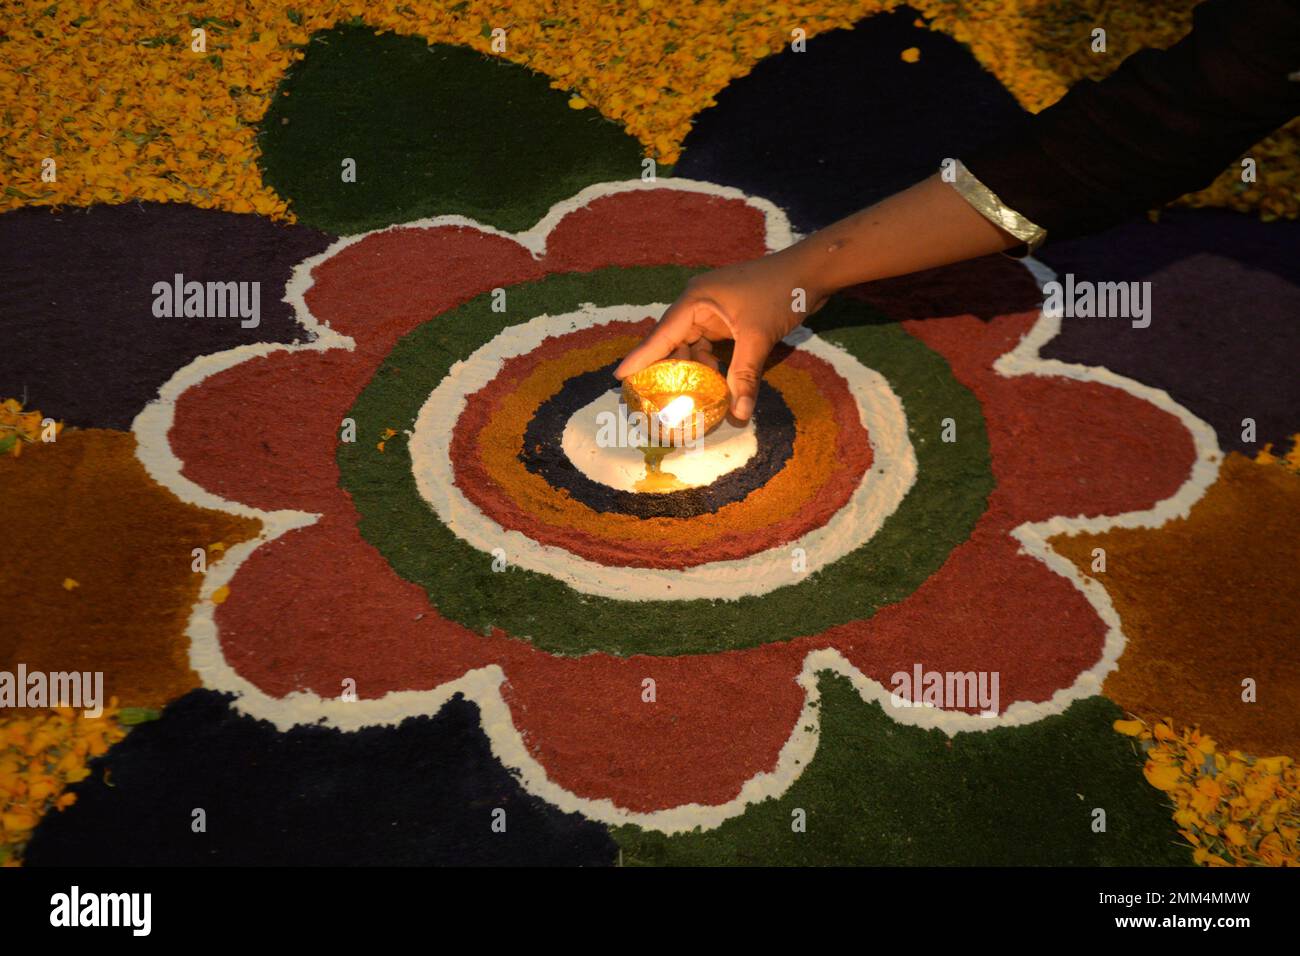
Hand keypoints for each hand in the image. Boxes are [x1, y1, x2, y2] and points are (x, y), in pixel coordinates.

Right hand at [613, 250, 824, 421]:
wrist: (810, 271)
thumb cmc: (780, 293)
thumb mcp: (758, 337)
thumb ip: (745, 375)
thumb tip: (739, 413)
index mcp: (694, 301)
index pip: (660, 335)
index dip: (639, 358)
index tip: (618, 378)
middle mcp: (697, 304)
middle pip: (672, 343)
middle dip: (665, 371)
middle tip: (650, 399)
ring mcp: (712, 310)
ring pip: (691, 347)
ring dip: (691, 371)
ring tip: (681, 400)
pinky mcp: (727, 317)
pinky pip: (708, 345)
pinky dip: (709, 365)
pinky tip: (711, 386)